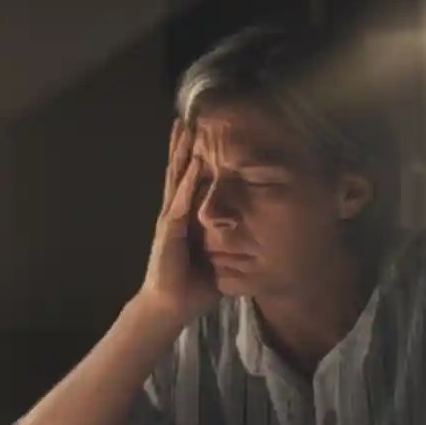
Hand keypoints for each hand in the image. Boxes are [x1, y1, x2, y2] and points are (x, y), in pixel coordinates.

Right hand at [137, 119, 218, 323]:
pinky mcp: (169, 232)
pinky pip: (180, 203)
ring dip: (181, 155)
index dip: (191, 157)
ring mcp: (169, 220)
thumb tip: (256, 235)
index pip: (187, 181)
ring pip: (175, 180)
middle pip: (177, 172)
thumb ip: (228, 241)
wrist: (170, 306)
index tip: (197, 133)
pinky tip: (196, 166)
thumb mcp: (217, 256)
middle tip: (186, 119)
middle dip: (181, 146)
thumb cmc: (193, 285)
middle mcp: (173, 213)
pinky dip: (187, 183)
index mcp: (184, 218)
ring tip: (185, 130)